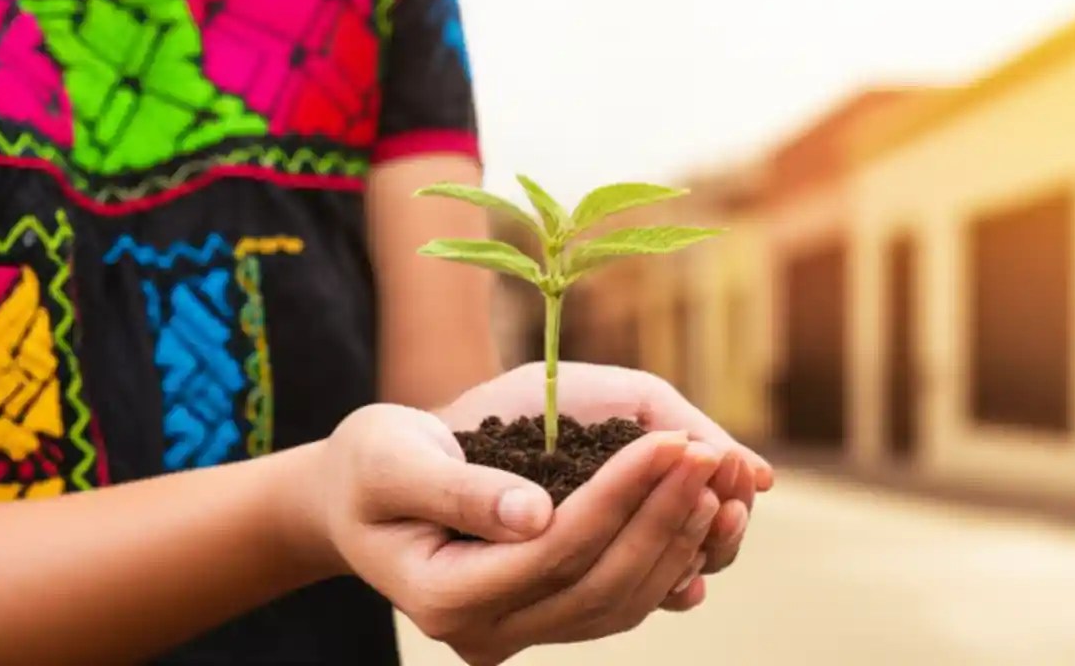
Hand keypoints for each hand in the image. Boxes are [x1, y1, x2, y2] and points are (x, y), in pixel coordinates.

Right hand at [310, 404, 722, 664]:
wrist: (356, 500)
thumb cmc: (369, 466)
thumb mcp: (391, 459)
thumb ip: (458, 488)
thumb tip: (535, 513)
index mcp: (444, 594)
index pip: (558, 547)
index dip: (622, 493)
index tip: (672, 440)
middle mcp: (483, 632)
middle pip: (600, 582)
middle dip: (663, 514)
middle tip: (709, 453)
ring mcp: (514, 635)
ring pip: (619, 603)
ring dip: (678, 543)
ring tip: (718, 482)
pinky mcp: (540, 621)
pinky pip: (616, 604)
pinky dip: (665, 563)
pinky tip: (701, 520)